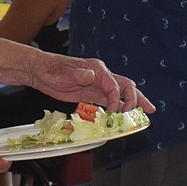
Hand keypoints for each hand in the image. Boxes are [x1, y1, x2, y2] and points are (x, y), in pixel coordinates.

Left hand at [24, 52, 153, 114]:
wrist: (40, 71)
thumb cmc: (50, 70)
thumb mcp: (62, 73)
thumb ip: (78, 75)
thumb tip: (92, 76)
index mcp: (97, 69)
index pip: (114, 84)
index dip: (117, 98)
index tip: (116, 111)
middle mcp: (101, 76)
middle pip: (125, 86)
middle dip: (137, 98)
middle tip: (146, 111)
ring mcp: (97, 85)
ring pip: (120, 93)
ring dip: (133, 103)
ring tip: (146, 113)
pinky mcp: (92, 93)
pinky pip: (109, 100)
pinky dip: (118, 108)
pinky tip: (124, 116)